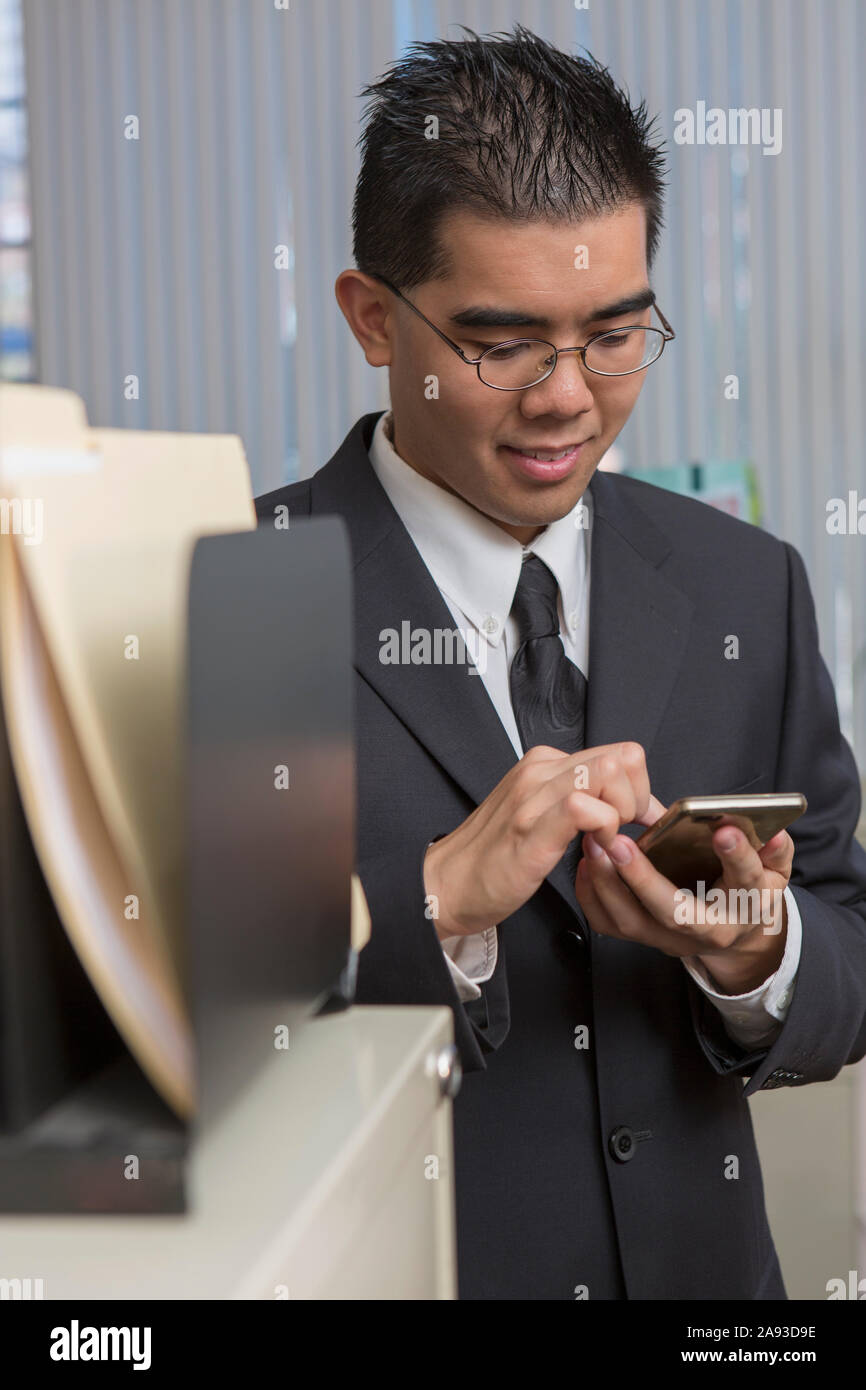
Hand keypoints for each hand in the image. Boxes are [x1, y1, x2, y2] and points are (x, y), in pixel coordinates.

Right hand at [423, 741, 664, 940]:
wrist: (446, 885)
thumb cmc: (494, 859)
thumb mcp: (541, 815)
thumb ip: (580, 800)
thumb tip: (633, 803)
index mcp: (544, 764)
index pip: (619, 753)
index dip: (640, 788)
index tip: (633, 821)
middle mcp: (539, 770)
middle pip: (623, 758)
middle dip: (637, 798)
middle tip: (619, 832)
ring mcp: (533, 796)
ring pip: (609, 774)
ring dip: (621, 813)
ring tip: (604, 842)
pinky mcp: (531, 828)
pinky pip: (583, 806)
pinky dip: (604, 828)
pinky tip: (593, 849)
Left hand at [575, 814, 794, 993]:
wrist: (733, 932)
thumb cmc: (749, 890)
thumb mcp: (774, 871)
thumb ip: (775, 850)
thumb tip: (773, 832)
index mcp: (746, 907)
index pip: (744, 880)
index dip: (738, 856)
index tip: (725, 829)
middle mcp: (706, 929)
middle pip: (674, 912)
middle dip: (644, 878)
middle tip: (619, 842)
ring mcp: (671, 939)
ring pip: (633, 921)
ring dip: (607, 883)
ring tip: (594, 844)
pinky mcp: (645, 938)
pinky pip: (610, 925)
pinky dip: (592, 896)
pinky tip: (585, 864)